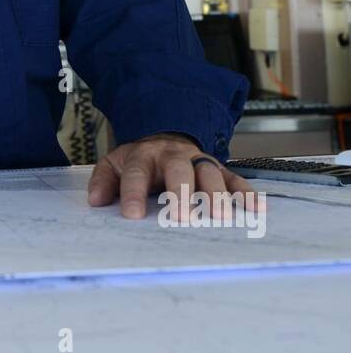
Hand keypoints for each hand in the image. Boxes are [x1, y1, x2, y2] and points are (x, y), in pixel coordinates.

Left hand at [86, 134, 252, 219]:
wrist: (165, 136)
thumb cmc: (140, 160)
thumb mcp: (115, 164)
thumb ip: (104, 181)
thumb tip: (95, 201)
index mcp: (144, 155)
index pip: (137, 173)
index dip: (134, 193)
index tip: (132, 215)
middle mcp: (173, 155)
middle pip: (179, 170)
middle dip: (181, 192)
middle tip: (183, 216)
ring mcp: (198, 160)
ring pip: (209, 173)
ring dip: (216, 194)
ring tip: (222, 216)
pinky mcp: (218, 168)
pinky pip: (234, 179)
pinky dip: (246, 193)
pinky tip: (257, 208)